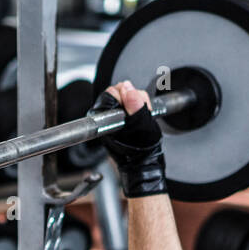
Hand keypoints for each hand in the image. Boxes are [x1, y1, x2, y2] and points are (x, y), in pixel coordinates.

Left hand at [94, 80, 166, 198]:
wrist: (144, 160)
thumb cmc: (141, 148)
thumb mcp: (142, 125)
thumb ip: (135, 105)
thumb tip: (128, 88)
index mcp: (104, 119)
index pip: (111, 92)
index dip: (126, 95)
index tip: (135, 104)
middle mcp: (105, 116)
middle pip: (118, 91)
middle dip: (134, 97)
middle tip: (141, 110)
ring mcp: (113, 115)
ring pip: (125, 94)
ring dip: (138, 101)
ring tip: (143, 114)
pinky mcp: (121, 115)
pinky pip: (130, 100)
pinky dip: (139, 104)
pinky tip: (142, 115)